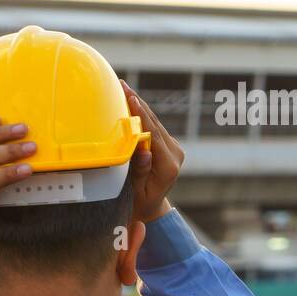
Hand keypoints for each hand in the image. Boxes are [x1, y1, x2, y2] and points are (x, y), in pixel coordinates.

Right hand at [122, 81, 184, 223]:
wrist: (152, 210)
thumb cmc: (139, 204)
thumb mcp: (136, 193)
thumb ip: (141, 172)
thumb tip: (144, 150)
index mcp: (169, 166)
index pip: (153, 135)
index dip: (141, 115)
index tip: (130, 98)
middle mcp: (175, 154)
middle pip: (155, 124)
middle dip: (138, 103)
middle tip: (121, 85)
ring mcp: (173, 148)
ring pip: (154, 122)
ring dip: (138, 104)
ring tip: (122, 87)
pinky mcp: (168, 145)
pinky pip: (153, 126)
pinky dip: (141, 113)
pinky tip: (128, 100)